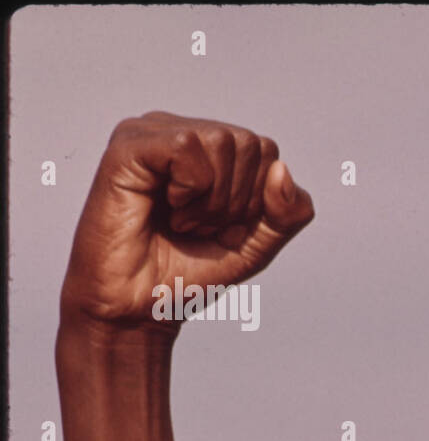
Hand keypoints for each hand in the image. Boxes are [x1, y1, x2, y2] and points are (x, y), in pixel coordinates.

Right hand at [60, 111, 314, 331]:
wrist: (141, 307)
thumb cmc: (189, 272)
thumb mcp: (259, 244)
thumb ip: (288, 212)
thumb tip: (281, 170)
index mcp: (210, 151)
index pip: (267, 151)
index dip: (257, 201)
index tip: (222, 229)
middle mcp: (181, 133)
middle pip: (250, 144)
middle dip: (237, 202)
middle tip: (199, 228)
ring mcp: (152, 134)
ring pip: (222, 141)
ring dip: (212, 201)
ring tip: (183, 222)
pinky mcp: (128, 146)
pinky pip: (186, 145)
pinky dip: (190, 189)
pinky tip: (168, 208)